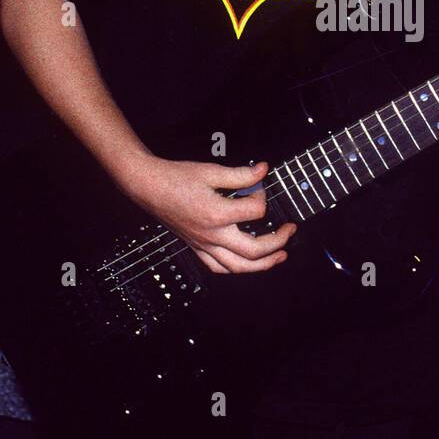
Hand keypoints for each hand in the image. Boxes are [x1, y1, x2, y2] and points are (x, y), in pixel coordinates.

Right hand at [118, 155, 296, 275]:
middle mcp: (211, 235)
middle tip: (290, 231)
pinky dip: (237, 267)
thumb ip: (241, 175)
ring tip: (279, 257)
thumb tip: (264, 170)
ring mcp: (203, 245)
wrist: (148, 186)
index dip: (263, 197)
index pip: (256, 212)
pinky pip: (219, 267)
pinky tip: (246, 263)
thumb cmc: (176, 177)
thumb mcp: (211, 170)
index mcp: (216, 214)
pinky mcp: (196, 247)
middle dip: (277, 242)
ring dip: (263, 264)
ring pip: (238, 267)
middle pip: (253, 250)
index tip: (259, 187)